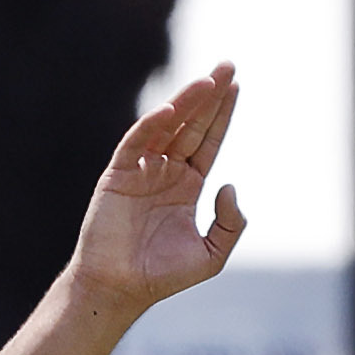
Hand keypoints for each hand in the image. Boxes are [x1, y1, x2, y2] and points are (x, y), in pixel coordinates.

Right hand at [71, 66, 246, 311]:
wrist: (119, 289)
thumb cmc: (161, 277)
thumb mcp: (211, 255)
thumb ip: (231, 224)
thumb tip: (229, 187)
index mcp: (186, 185)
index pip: (208, 140)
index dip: (222, 114)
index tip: (236, 86)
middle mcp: (165, 171)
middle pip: (192, 124)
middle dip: (210, 95)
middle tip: (228, 65)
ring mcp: (141, 171)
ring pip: (167, 127)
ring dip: (186, 101)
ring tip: (208, 81)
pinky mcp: (117, 175)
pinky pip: (136, 143)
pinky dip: (151, 125)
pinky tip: (170, 110)